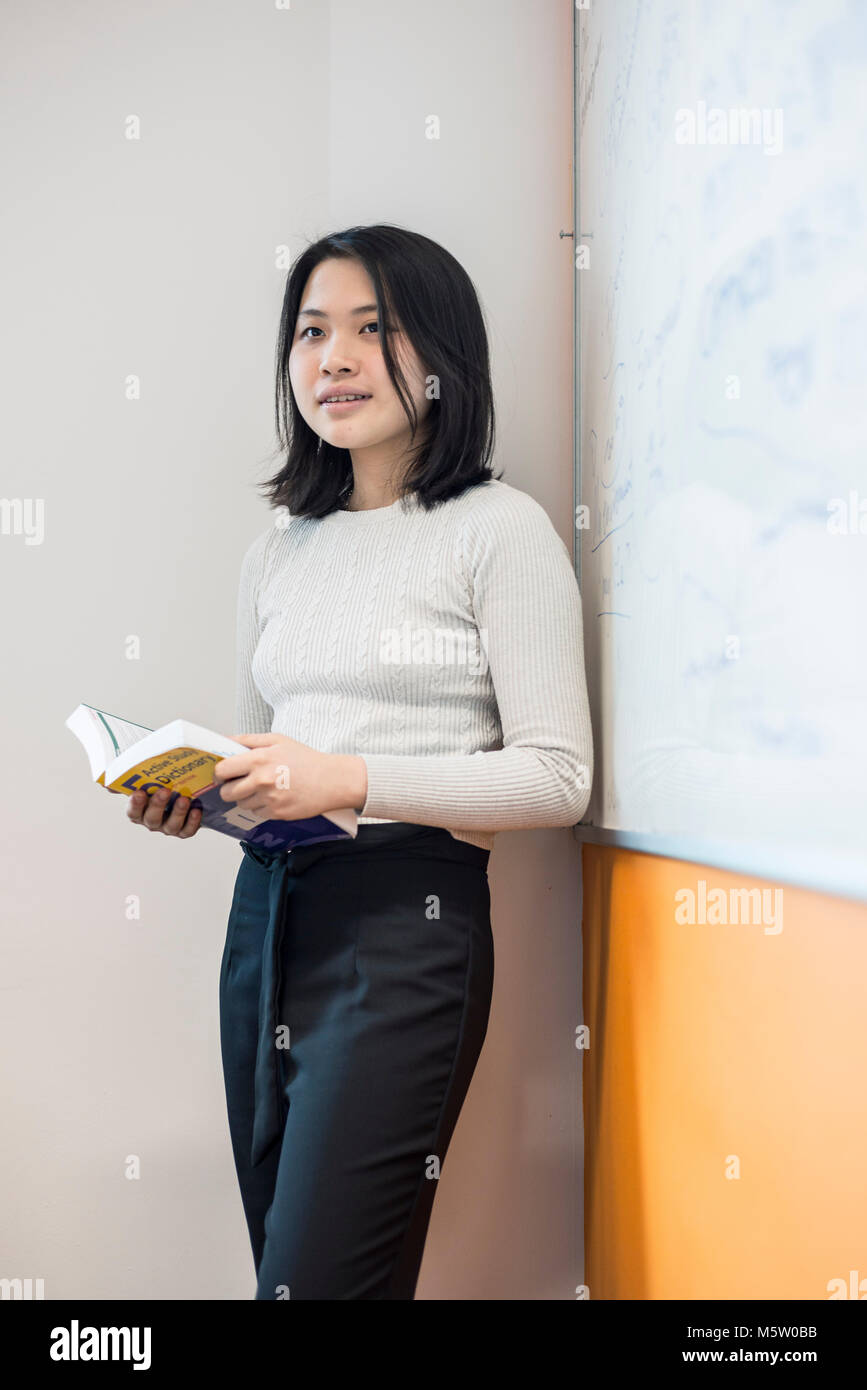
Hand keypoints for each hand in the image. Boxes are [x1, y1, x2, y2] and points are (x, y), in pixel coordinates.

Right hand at [117, 786, 202, 837]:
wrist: (184, 791)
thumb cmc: (160, 783)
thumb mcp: (144, 778)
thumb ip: (128, 778)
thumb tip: (105, 783)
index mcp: (139, 810)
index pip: (132, 811)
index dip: (135, 804)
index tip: (138, 792)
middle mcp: (152, 821)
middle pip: (151, 818)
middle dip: (157, 805)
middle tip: (164, 791)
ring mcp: (168, 827)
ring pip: (171, 826)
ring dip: (177, 813)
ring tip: (184, 799)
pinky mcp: (184, 829)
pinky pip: (187, 830)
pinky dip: (192, 821)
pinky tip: (196, 809)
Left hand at [213, 733, 366, 821]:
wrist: (332, 780)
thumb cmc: (306, 759)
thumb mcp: (278, 740)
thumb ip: (249, 740)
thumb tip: (225, 741)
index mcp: (258, 759)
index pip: (222, 770)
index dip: (219, 773)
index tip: (223, 774)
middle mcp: (261, 780)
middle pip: (227, 792)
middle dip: (229, 789)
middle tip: (239, 784)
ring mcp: (269, 799)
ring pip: (241, 804)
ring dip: (246, 798)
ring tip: (263, 789)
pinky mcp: (277, 814)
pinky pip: (257, 813)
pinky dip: (261, 807)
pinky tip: (275, 797)